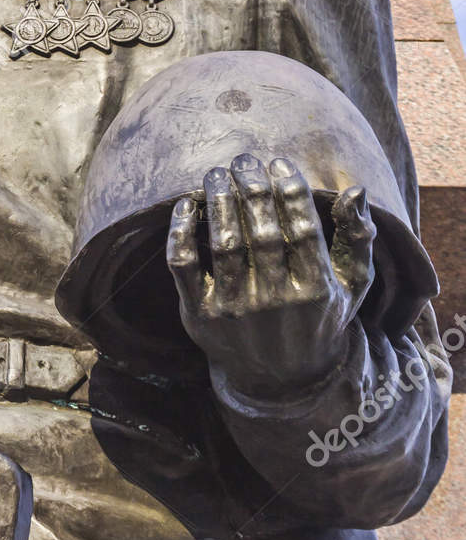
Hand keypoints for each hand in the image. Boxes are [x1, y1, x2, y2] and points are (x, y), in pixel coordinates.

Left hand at [166, 153, 375, 399]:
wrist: (284, 379)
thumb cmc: (322, 315)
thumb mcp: (353, 283)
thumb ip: (358, 236)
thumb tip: (355, 190)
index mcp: (315, 290)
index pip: (301, 228)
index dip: (290, 190)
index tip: (279, 163)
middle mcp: (275, 302)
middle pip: (260, 231)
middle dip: (252, 187)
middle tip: (245, 160)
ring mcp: (235, 310)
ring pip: (223, 243)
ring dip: (218, 200)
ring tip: (218, 173)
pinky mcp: (200, 315)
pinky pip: (183, 265)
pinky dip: (180, 232)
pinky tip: (186, 205)